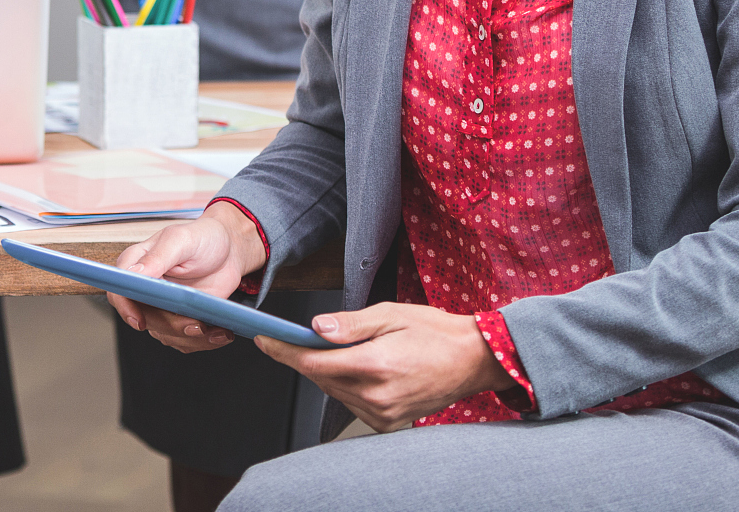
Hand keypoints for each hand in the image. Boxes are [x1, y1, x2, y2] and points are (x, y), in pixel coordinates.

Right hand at [107, 204, 269, 352]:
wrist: (230, 249)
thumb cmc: (203, 237)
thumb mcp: (181, 240)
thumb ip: (157, 257)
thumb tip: (133, 274)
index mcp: (137, 265)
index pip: (119, 292)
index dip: (126, 308)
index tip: (140, 321)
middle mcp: (146, 289)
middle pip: (146, 319)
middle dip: (172, 326)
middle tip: (197, 324)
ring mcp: (163, 306)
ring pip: (166, 335)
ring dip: (192, 338)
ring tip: (217, 330)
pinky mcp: (180, 319)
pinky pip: (184, 341)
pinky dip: (202, 341)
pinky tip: (219, 332)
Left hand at [253, 303, 513, 432]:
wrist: (473, 360)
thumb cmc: (435, 332)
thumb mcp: (390, 314)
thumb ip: (349, 323)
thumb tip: (316, 327)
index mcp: (375, 365)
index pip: (314, 363)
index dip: (284, 351)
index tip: (265, 341)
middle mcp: (377, 395)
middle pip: (321, 378)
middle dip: (308, 357)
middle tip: (304, 336)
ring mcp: (383, 414)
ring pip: (334, 392)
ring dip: (328, 371)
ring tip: (347, 349)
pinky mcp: (388, 423)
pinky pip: (352, 404)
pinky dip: (347, 386)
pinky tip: (362, 368)